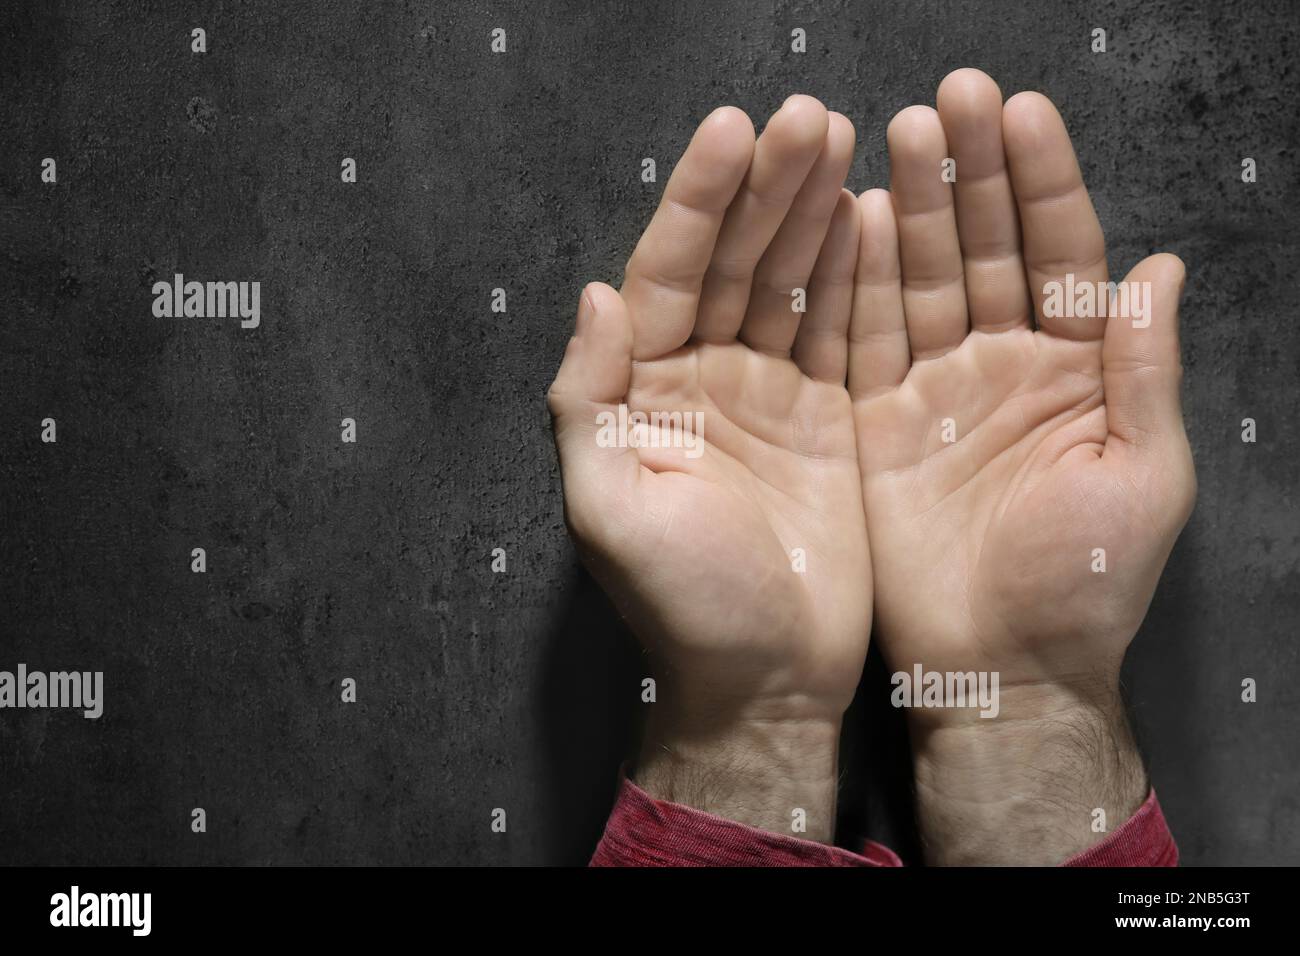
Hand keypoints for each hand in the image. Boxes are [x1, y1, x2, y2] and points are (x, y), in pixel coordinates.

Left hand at [548, 97, 870, 839]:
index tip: (736, 129)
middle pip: (732, 262)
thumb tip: (595, 294)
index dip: (699, 202)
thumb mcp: (611, 512)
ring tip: (845, 139)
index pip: (665, 273)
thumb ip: (588, 402)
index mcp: (642, 392)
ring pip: (788, 282)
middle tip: (812, 116)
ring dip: (811, 211)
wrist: (766, 683)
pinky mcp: (826, 417)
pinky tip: (874, 214)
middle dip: (766, 188)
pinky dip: (856, 274)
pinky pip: (840, 330)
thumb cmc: (684, 607)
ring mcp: (767, 393)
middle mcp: (701, 378)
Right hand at [848, 70, 1194, 862]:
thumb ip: (1146, 371)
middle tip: (951, 100)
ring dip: (908, 208)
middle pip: (984, 248)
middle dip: (970, 173)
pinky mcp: (873, 422)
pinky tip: (846, 220)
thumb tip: (1159, 264)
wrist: (997, 670)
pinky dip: (853, 282)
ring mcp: (933, 389)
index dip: (1044, 183)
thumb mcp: (1144, 476)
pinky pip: (861, 339)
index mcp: (1077, 370)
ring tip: (897, 135)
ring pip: (918, 279)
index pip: (1063, 254)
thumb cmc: (1084, 583)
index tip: (1023, 112)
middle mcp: (1002, 363)